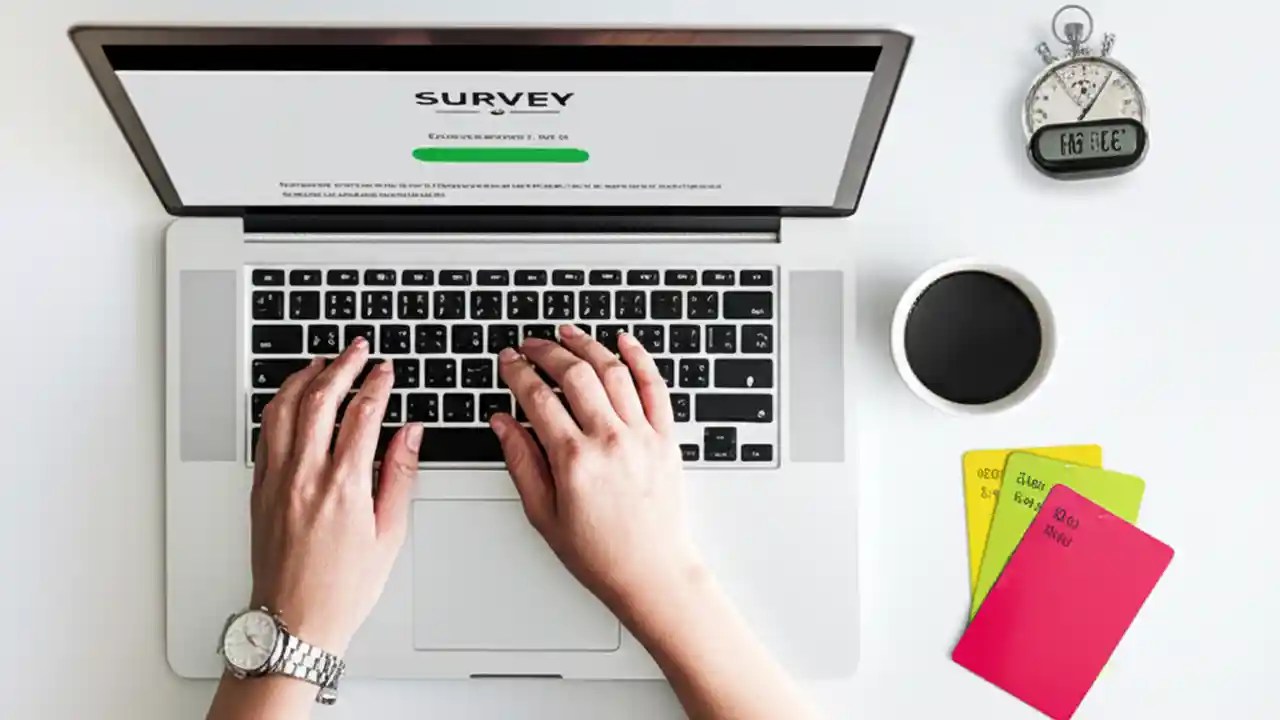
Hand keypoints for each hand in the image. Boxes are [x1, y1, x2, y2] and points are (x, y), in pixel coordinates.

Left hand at [250, 338, 420, 652]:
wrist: (294, 622)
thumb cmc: (343, 588)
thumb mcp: (389, 534)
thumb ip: (399, 476)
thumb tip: (410, 434)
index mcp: (343, 486)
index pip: (362, 414)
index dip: (377, 384)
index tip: (386, 371)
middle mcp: (305, 476)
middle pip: (320, 399)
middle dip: (342, 365)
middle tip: (357, 350)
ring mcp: (277, 480)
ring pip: (283, 409)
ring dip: (304, 378)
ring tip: (322, 363)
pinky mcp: (259, 490)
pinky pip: (265, 433)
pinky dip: (280, 406)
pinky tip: (292, 400)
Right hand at [491, 325, 702, 615]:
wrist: (652, 572)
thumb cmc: (600, 553)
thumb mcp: (543, 514)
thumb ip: (522, 462)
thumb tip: (502, 423)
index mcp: (574, 460)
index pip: (538, 398)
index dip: (518, 372)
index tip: (508, 361)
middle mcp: (610, 441)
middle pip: (574, 374)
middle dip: (546, 350)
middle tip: (531, 344)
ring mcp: (642, 436)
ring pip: (613, 370)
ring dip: (587, 344)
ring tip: (567, 333)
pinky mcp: (666, 438)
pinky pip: (654, 385)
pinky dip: (639, 357)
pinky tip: (624, 341)